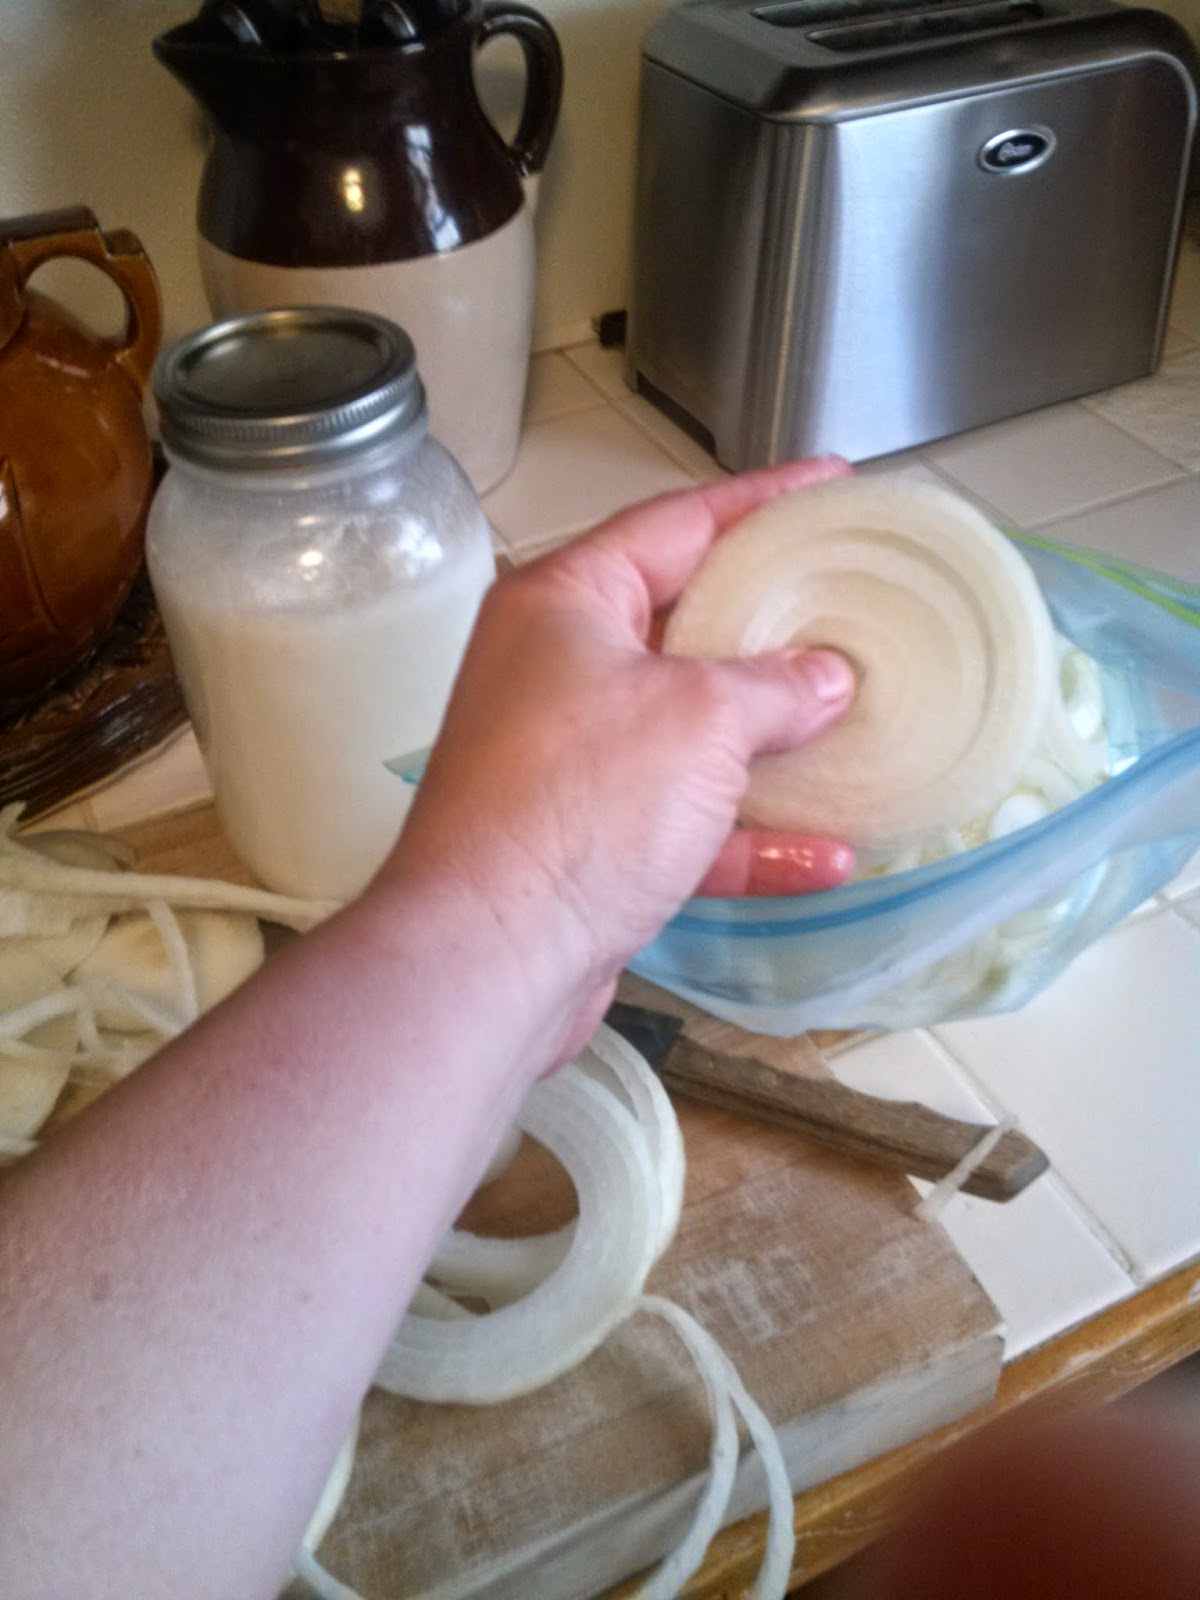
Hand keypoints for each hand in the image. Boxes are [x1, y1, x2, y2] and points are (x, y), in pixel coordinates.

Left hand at [384, 459, 857, 1056]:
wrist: (488, 956)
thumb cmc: (578, 804)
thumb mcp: (698, 719)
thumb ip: (775, 686)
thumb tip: (826, 679)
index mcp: (566, 602)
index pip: (677, 523)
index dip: (762, 500)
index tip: (833, 482)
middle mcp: (557, 669)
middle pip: (684, 625)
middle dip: (772, 626)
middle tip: (852, 607)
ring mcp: (569, 759)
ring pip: (688, 732)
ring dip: (770, 742)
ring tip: (854, 726)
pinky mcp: (585, 841)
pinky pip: (682, 821)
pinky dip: (747, 837)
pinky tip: (827, 856)